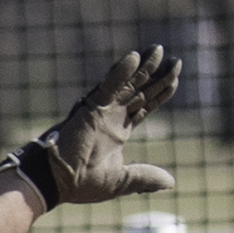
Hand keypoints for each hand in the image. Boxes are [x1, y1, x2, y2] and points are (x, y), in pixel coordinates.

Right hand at [0, 46, 180, 208]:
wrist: (57, 182)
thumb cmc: (83, 183)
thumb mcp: (123, 181)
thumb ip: (146, 177)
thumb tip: (170, 181)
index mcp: (118, 131)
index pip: (144, 106)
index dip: (160, 93)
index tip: (175, 80)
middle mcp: (111, 116)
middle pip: (141, 91)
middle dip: (158, 76)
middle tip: (176, 61)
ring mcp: (102, 110)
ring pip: (127, 84)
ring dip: (143, 67)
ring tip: (158, 50)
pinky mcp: (91, 108)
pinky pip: (108, 86)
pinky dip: (120, 72)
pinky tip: (134, 58)